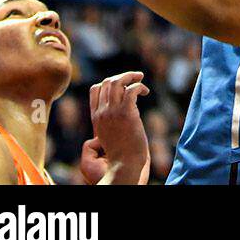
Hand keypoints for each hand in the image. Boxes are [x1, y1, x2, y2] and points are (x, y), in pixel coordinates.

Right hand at [87, 71, 150, 185]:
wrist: (125, 164)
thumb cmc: (121, 150)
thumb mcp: (108, 132)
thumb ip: (110, 116)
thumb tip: (122, 100)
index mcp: (96, 117)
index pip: (95, 89)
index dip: (108, 82)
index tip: (121, 84)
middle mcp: (102, 112)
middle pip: (107, 82)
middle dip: (122, 76)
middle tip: (135, 77)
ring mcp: (113, 112)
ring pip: (117, 82)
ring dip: (131, 76)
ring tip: (140, 79)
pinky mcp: (126, 113)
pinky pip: (131, 89)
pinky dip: (139, 86)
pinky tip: (145, 92)